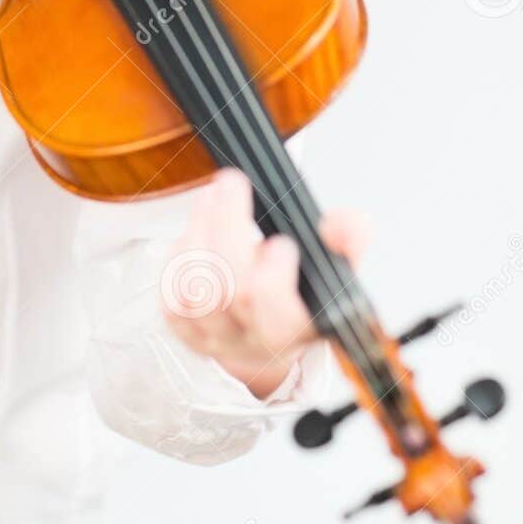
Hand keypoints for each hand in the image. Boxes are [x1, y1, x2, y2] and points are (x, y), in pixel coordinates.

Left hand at [160, 168, 370, 398]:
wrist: (261, 342)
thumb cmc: (299, 299)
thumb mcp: (333, 274)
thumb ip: (348, 243)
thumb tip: (347, 224)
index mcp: (293, 331)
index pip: (277, 314)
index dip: (273, 278)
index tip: (280, 242)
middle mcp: (249, 339)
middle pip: (232, 291)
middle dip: (229, 227)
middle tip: (232, 181)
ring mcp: (210, 334)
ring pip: (198, 284)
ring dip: (202, 229)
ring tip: (213, 194)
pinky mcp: (179, 323)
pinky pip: (173, 285)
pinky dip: (182, 248)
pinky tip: (198, 224)